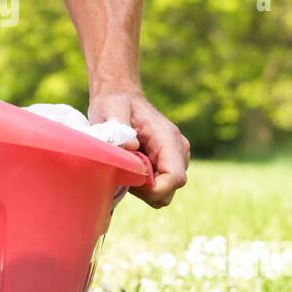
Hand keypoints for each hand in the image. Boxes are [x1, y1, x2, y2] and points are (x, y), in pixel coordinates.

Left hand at [88, 88, 189, 207]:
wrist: (121, 99)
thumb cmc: (116, 103)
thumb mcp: (112, 108)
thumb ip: (119, 125)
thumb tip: (130, 148)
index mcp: (169, 139)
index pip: (174, 178)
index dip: (153, 189)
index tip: (130, 179)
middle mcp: (178, 151)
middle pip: (169, 191)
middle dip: (144, 191)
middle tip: (123, 172)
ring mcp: (174, 160)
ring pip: (163, 193)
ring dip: (142, 189)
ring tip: (125, 167)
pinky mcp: (165, 165)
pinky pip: (157, 188)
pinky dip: (141, 186)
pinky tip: (129, 168)